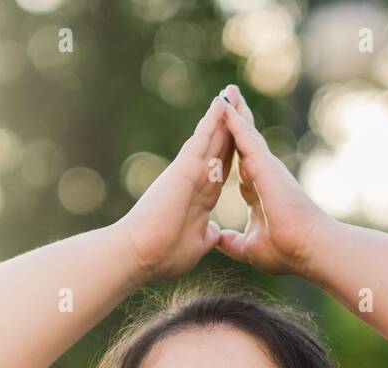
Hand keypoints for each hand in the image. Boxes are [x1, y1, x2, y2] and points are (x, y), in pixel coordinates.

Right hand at [116, 90, 236, 283]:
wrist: (141, 256)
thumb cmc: (162, 256)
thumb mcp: (196, 245)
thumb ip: (207, 235)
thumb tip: (215, 233)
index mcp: (201, 198)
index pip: (222, 169)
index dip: (235, 152)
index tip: (246, 138)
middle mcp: (195, 180)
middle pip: (219, 147)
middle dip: (231, 127)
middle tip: (241, 102)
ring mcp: (189, 172)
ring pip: (211, 138)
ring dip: (222, 116)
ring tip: (233, 92)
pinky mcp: (183, 169)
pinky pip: (201, 139)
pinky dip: (212, 121)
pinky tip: (221, 102)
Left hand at [213, 86, 332, 277]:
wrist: (308, 248)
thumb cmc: (287, 251)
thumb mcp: (250, 247)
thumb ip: (234, 243)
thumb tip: (219, 241)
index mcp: (260, 193)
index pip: (242, 168)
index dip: (231, 152)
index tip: (222, 140)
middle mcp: (265, 176)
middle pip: (246, 143)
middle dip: (236, 122)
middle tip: (227, 101)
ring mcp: (266, 168)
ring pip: (246, 133)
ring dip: (235, 112)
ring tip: (225, 92)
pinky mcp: (265, 165)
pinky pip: (245, 137)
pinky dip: (234, 121)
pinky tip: (224, 106)